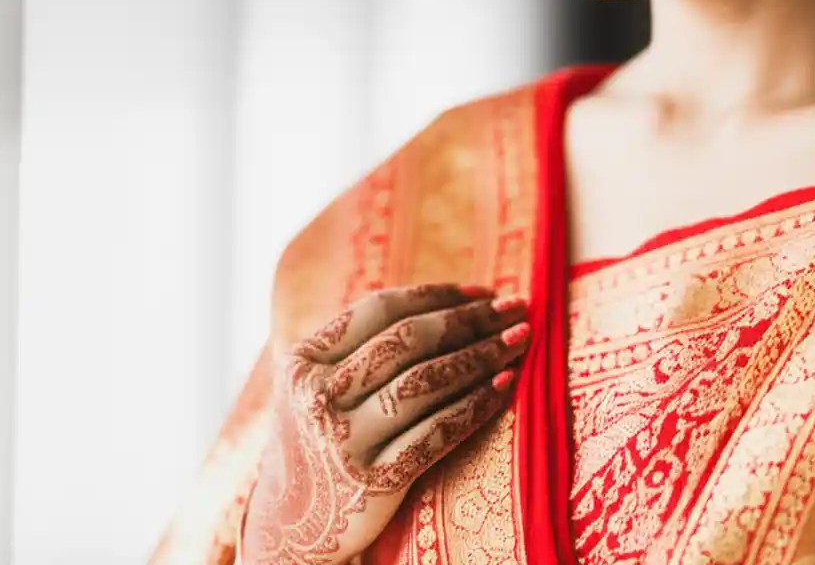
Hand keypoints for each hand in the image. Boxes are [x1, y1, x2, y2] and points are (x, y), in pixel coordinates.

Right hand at [242, 284, 530, 563]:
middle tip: (517, 309)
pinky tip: (504, 387)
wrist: (295, 522)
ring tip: (518, 342)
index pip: (380, 310)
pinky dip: (476, 405)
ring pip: (426, 382)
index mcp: (304, 361)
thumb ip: (365, 346)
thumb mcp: (320, 385)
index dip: (438, 295)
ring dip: (481, 356)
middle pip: (409, 341)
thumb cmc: (325, 435)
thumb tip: (458, 302)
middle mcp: (319, 397)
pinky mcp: (373, 482)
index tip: (485, 292)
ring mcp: (344, 441)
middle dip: (471, 321)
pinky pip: (437, 432)